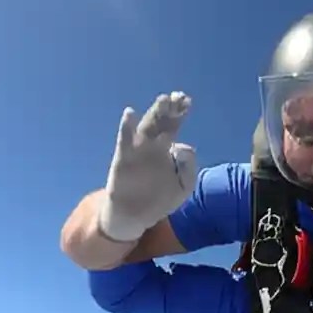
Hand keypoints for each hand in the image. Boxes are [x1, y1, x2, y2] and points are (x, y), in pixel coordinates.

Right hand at [98, 92, 197, 242]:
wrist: (135, 216)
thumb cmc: (160, 199)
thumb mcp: (184, 187)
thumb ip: (189, 168)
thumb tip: (183, 147)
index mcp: (166, 148)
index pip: (173, 124)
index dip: (179, 112)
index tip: (186, 100)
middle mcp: (151, 145)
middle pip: (160, 122)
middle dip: (168, 108)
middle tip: (176, 96)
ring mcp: (136, 151)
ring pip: (145, 128)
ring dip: (154, 113)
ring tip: (163, 100)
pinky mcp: (123, 159)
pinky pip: (124, 141)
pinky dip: (126, 128)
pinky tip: (129, 113)